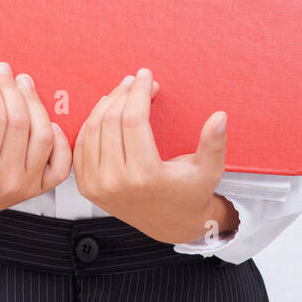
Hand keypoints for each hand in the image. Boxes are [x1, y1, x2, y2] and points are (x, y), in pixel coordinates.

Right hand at [0, 61, 71, 225]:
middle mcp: (6, 179)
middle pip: (20, 123)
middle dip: (12, 90)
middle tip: (3, 73)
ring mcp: (25, 185)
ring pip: (42, 136)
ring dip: (35, 104)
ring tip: (23, 85)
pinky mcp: (36, 188)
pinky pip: (61, 165)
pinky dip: (60, 141)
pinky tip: (47, 121)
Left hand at [73, 68, 229, 244]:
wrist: (170, 225)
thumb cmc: (191, 194)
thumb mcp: (209, 171)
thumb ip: (214, 144)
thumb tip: (220, 116)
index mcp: (145, 176)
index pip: (133, 119)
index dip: (139, 92)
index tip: (146, 75)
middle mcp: (116, 182)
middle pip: (110, 120)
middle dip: (124, 93)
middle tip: (137, 81)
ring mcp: (97, 186)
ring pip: (92, 129)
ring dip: (107, 104)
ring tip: (124, 91)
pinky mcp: (87, 187)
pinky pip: (82, 145)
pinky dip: (92, 122)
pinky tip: (107, 109)